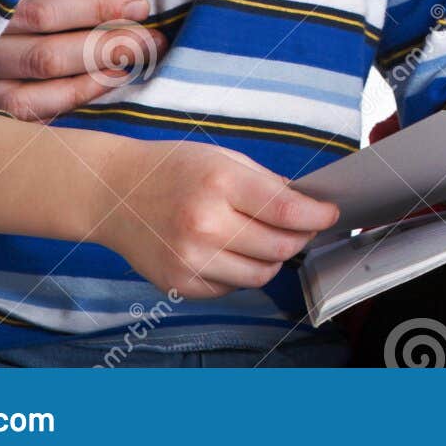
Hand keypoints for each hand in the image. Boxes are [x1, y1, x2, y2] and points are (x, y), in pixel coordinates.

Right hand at [0, 0, 165, 120]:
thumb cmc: (0, 12)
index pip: (44, 11)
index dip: (96, 8)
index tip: (140, 6)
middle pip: (46, 55)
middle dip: (107, 47)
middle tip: (152, 41)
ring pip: (34, 92)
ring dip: (93, 76)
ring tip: (134, 64)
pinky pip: (30, 115)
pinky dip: (72, 98)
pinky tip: (107, 84)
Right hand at [96, 139, 338, 299]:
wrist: (115, 193)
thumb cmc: (171, 169)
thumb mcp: (222, 158)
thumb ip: (265, 182)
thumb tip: (304, 205)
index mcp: (220, 183)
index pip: (284, 211)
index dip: (316, 216)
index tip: (330, 214)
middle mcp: (205, 224)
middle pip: (278, 247)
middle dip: (301, 238)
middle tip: (304, 227)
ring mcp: (191, 259)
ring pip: (260, 275)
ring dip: (274, 259)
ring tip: (268, 239)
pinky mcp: (180, 284)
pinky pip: (231, 288)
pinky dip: (242, 272)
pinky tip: (232, 250)